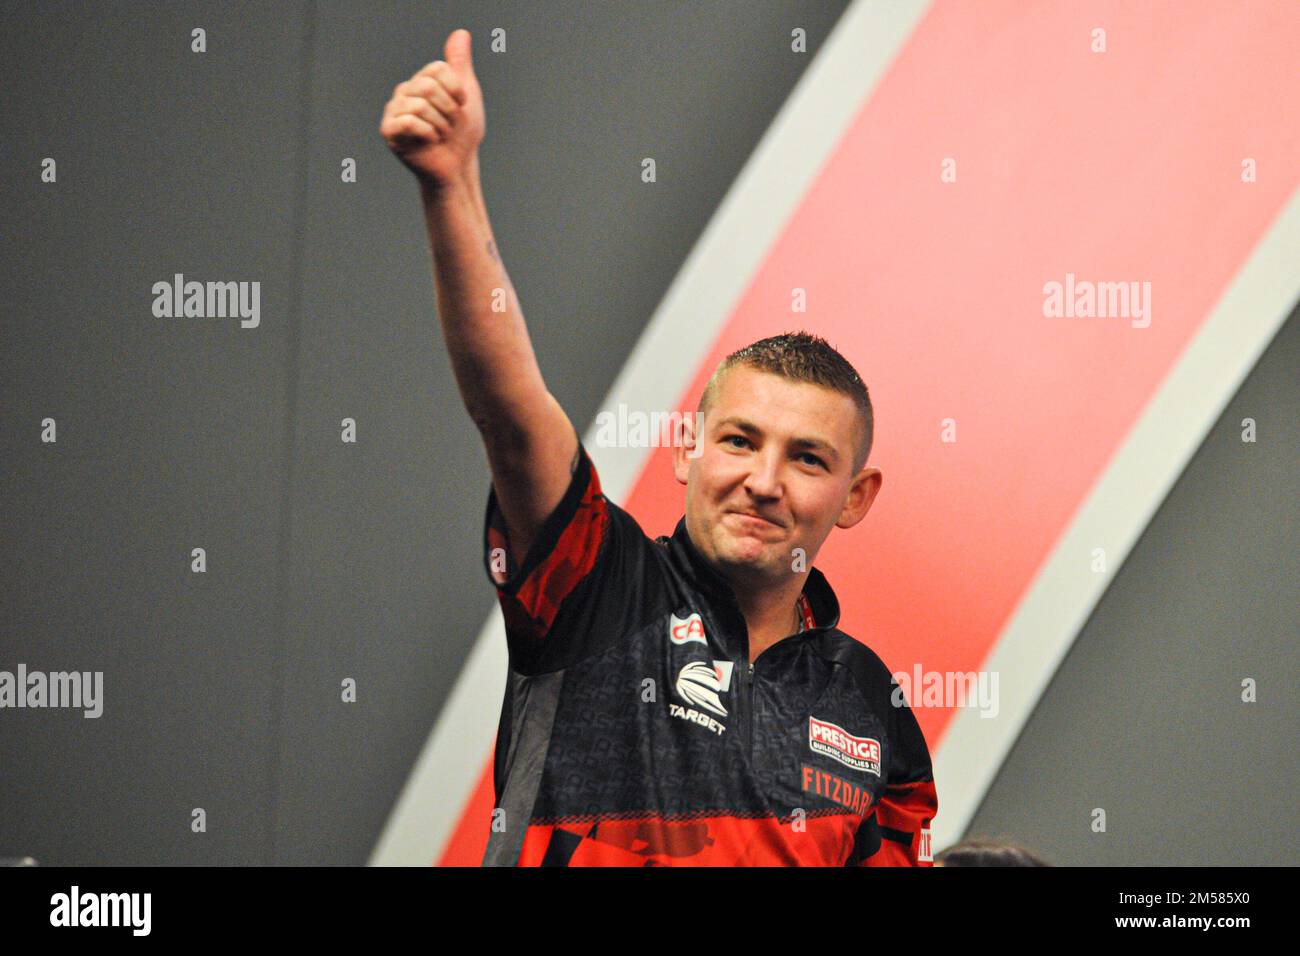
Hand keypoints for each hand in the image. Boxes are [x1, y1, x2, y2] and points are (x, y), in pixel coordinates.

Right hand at [380, 28, 484, 186]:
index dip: (456, 89)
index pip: (437, 69)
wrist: (458, 165)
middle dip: (449, 110)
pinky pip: (409, 121)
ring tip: (440, 135)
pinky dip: (428, 133)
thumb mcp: (467, 94)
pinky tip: (430, 141)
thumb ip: (460, 64)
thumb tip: (460, 33)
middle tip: (450, 125)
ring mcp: (394, 111)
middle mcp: (404, 92)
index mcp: (420, 80)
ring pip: (421, 105)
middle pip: (429, 86)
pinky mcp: (389, 131)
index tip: (461, 106)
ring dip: (441, 125)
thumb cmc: (462, 133)